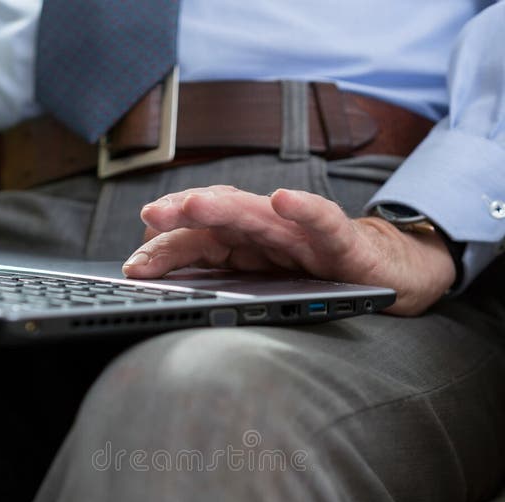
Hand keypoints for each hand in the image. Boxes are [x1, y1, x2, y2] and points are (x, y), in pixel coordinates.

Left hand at [122, 185, 455, 315]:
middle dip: (183, 215)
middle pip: (220, 218)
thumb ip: (216, 279)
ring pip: (260, 215)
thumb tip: (160, 286)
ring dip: (226, 206)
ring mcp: (303, 234)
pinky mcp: (341, 242)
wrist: (381, 273)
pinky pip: (322, 222)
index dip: (166, 247)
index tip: (134, 263)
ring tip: (195, 204)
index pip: (198, 239)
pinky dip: (304, 209)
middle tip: (150, 217)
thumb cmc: (316, 277)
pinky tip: (283, 201)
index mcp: (245, 243)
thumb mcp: (260, 283)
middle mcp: (269, 232)